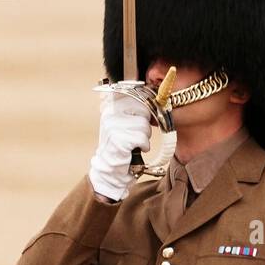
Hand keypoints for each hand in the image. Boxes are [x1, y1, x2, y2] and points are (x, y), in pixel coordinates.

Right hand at [89, 86, 152, 201]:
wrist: (111, 169)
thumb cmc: (122, 145)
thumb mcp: (124, 122)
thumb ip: (134, 107)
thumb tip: (154, 94)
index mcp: (111, 105)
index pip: (136, 95)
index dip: (145, 106)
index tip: (143, 116)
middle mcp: (110, 113)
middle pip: (144, 109)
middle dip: (145, 124)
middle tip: (136, 134)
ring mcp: (113, 126)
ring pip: (145, 125)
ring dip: (145, 137)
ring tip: (134, 143)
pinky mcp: (119, 140)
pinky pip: (143, 139)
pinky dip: (144, 146)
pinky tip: (135, 149)